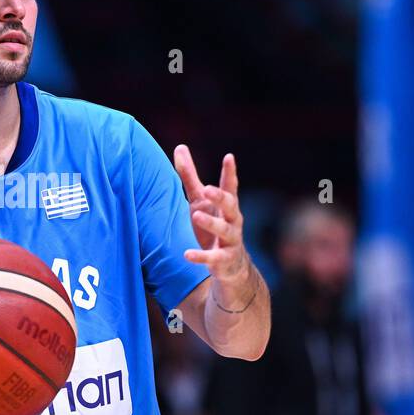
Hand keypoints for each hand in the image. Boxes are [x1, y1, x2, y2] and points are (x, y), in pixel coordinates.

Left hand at [174, 145, 252, 297]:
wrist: (231, 267)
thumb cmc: (213, 228)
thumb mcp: (199, 201)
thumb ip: (190, 177)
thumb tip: (180, 147)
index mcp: (227, 206)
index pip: (230, 187)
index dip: (230, 173)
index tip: (229, 157)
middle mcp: (233, 221)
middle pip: (230, 206)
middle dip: (221, 197)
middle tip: (208, 189)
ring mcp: (230, 242)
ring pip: (225, 230)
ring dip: (211, 223)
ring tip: (197, 215)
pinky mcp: (223, 261)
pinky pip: (213, 259)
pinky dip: (201, 257)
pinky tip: (187, 254)